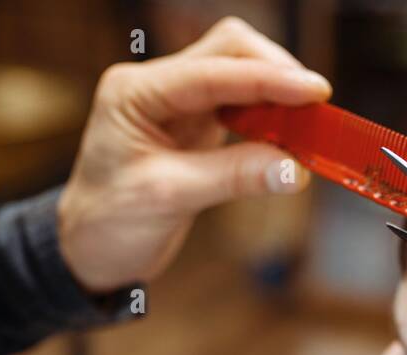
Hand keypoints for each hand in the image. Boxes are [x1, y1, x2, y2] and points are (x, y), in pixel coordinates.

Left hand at [57, 17, 329, 292]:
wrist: (88, 251)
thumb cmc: (110, 223)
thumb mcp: (170, 199)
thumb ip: (233, 177)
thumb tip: (295, 169)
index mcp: (134, 92)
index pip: (212, 71)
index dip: (269, 78)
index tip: (315, 91)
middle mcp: (154, 86)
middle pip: (229, 52)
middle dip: (276, 74)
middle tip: (318, 109)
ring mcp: (176, 102)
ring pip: (239, 74)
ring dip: (276, 95)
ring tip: (310, 125)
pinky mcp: (194, 125)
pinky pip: (241, 107)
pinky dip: (269, 117)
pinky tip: (289, 138)